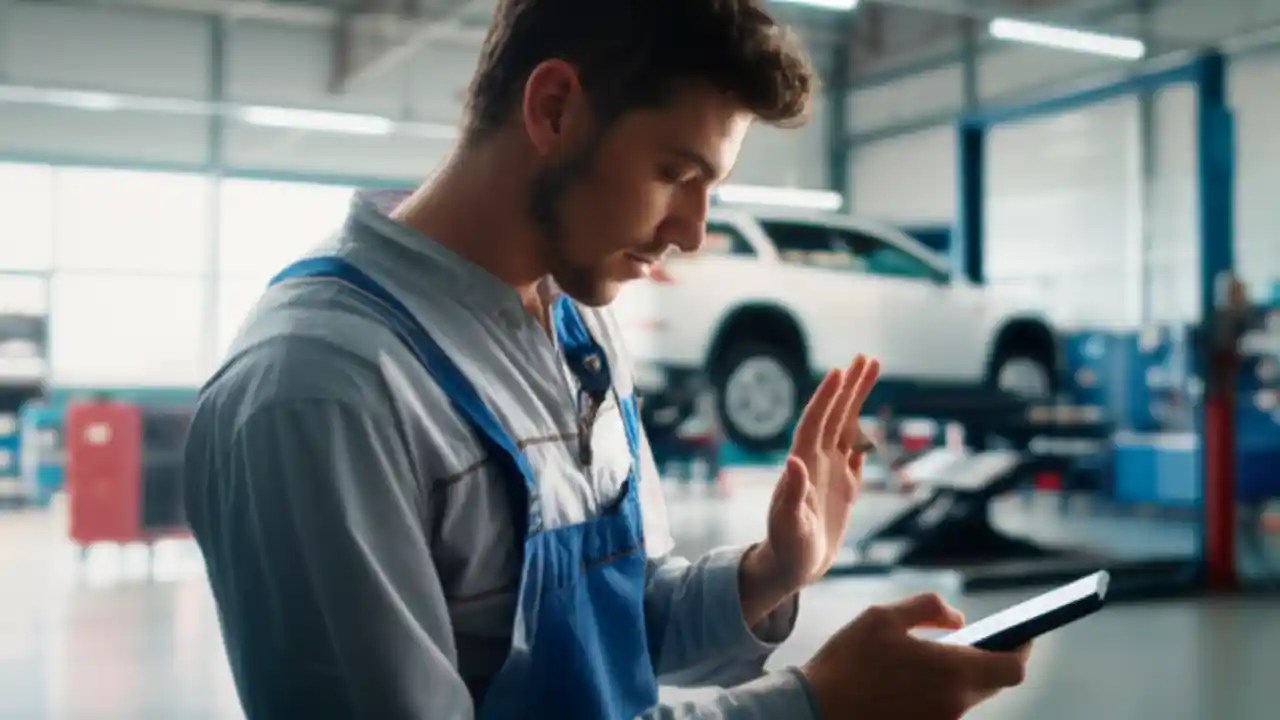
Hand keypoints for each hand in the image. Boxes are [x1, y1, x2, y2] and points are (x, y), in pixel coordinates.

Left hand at [741, 356, 880, 618]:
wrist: (790, 568)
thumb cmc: (786, 547)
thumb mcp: (788, 523)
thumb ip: (792, 494)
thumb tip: (794, 462)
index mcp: (803, 464)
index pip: (816, 422)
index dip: (827, 397)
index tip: (840, 370)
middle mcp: (816, 462)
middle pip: (835, 416)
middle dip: (850, 387)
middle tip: (867, 358)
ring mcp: (830, 474)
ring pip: (847, 429)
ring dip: (858, 402)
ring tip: (872, 374)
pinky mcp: (842, 490)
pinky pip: (854, 456)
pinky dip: (862, 437)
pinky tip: (866, 425)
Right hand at [802, 593, 1031, 719]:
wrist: (815, 712)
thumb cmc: (848, 661)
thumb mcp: (882, 616)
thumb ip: (928, 608)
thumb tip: (959, 619)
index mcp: (952, 671)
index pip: (1013, 668)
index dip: (1023, 648)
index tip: (1022, 634)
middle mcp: (955, 704)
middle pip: (995, 684)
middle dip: (991, 659)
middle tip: (975, 640)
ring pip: (969, 698)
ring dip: (961, 677)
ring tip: (933, 658)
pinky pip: (946, 711)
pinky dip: (941, 693)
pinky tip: (913, 681)